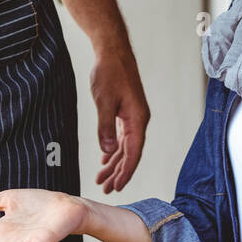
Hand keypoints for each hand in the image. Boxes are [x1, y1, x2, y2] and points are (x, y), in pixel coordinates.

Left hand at [90, 45, 149, 192]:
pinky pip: (122, 136)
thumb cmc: (109, 72)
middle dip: (119, 172)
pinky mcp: (126, 111)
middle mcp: (139, 119)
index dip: (126, 171)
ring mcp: (133, 115)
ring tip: (103, 178)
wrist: (112, 52)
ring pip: (125, 145)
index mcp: (138, 119)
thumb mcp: (104, 101)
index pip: (134, 152)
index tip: (118, 187)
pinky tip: (106, 158)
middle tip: (107, 188)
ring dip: (114, 162)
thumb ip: (105, 127)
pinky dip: (114, 148)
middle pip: (130, 152)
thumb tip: (107, 151)